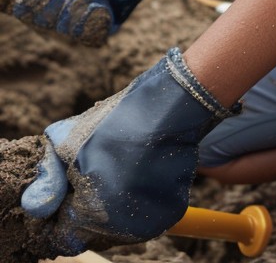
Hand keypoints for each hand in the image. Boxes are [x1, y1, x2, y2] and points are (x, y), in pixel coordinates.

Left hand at [20, 48, 237, 252]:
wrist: (170, 107)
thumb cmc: (116, 121)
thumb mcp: (67, 141)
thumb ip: (48, 178)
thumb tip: (34, 206)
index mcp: (91, 215)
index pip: (63, 238)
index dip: (59, 215)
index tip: (64, 193)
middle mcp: (122, 229)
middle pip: (91, 232)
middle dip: (85, 209)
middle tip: (91, 173)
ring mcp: (150, 222)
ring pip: (118, 225)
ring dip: (111, 206)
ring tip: (116, 168)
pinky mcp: (170, 211)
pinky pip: (143, 214)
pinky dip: (137, 199)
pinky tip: (137, 169)